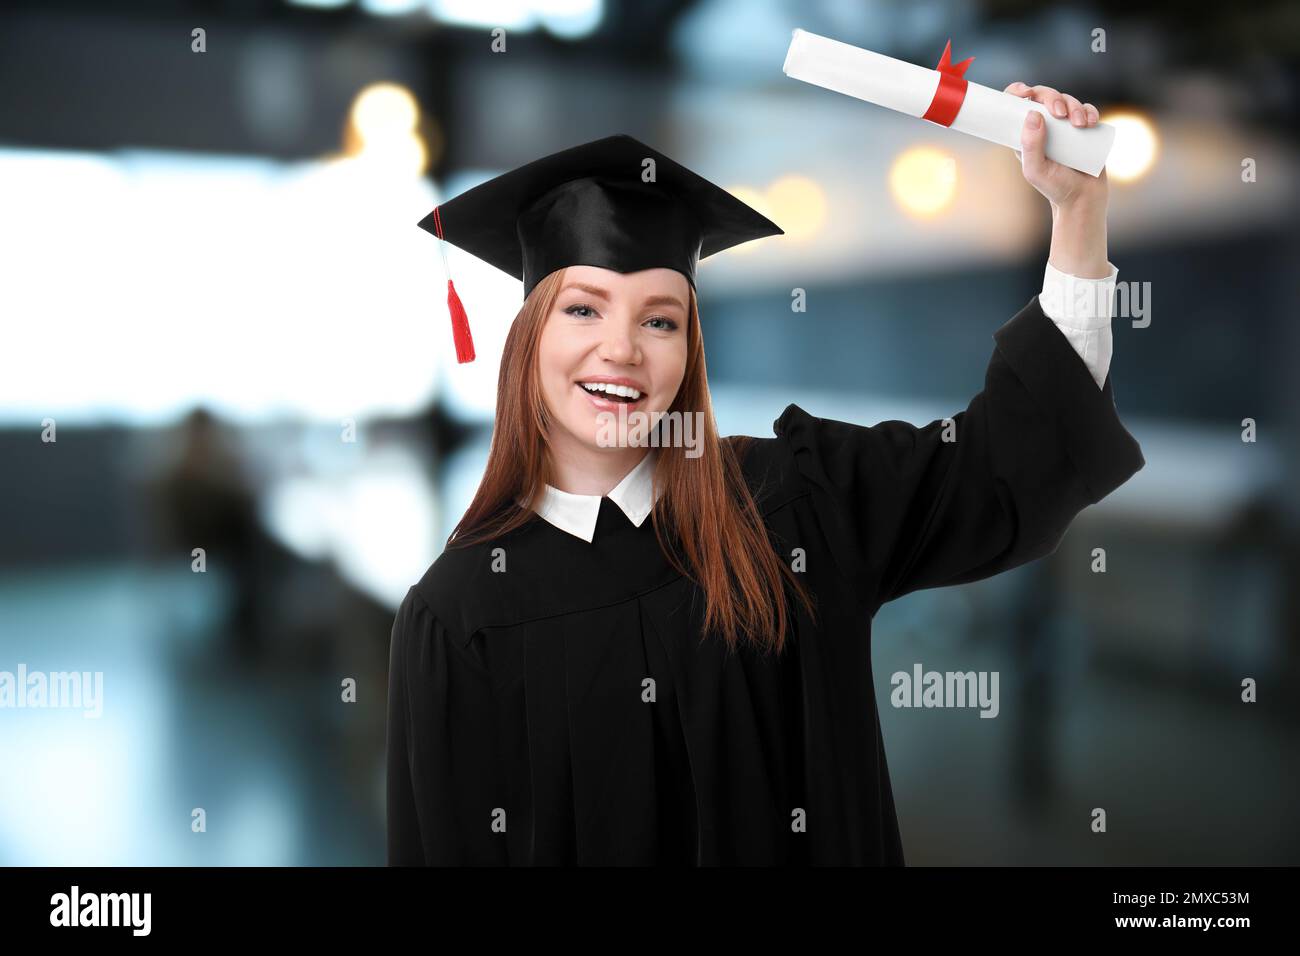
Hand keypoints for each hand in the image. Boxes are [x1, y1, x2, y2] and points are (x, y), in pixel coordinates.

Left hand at [1005, 82, 1108, 212]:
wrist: (1083, 198)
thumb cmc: (1055, 187)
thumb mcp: (1036, 170)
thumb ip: (1031, 145)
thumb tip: (1032, 114)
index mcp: (1026, 135)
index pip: (1017, 107)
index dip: (1017, 93)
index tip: (1024, 92)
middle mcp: (1044, 127)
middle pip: (1044, 97)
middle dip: (1052, 97)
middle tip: (1059, 113)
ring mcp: (1065, 127)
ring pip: (1067, 101)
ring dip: (1074, 106)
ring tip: (1080, 125)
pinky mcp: (1084, 128)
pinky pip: (1087, 110)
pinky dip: (1089, 111)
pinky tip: (1090, 122)